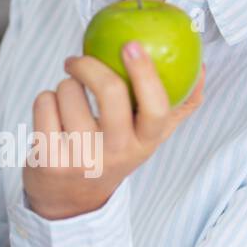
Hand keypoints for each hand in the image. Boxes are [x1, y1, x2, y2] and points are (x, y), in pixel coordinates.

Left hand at [22, 43, 205, 220]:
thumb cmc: (112, 155)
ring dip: (64, 86)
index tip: (131, 45)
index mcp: (145, 143)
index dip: (146, 73)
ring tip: (68, 103)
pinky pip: (44, 102)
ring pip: (68, 90)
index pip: (156, 108)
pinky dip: (45, 101)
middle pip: (110, 90)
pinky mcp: (49, 159)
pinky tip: (52, 117)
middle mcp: (116, 152)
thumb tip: (202, 68)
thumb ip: (178, 107)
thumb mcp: (147, 139)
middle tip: (78, 60)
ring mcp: (81, 157)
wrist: (70, 201)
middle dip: (89, 64)